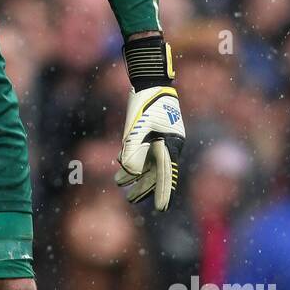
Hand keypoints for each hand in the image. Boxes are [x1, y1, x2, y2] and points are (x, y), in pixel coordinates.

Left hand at [115, 34, 184, 210]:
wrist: (150, 81)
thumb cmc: (146, 101)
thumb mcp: (136, 125)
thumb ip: (132, 147)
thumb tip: (126, 169)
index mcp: (170, 144)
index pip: (167, 174)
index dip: (163, 192)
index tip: (161, 208)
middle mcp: (168, 144)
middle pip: (157, 172)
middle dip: (144, 187)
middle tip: (131, 199)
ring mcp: (161, 140)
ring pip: (148, 163)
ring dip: (134, 175)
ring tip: (119, 184)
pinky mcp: (152, 134)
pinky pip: (143, 153)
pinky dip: (132, 161)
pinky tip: (120, 169)